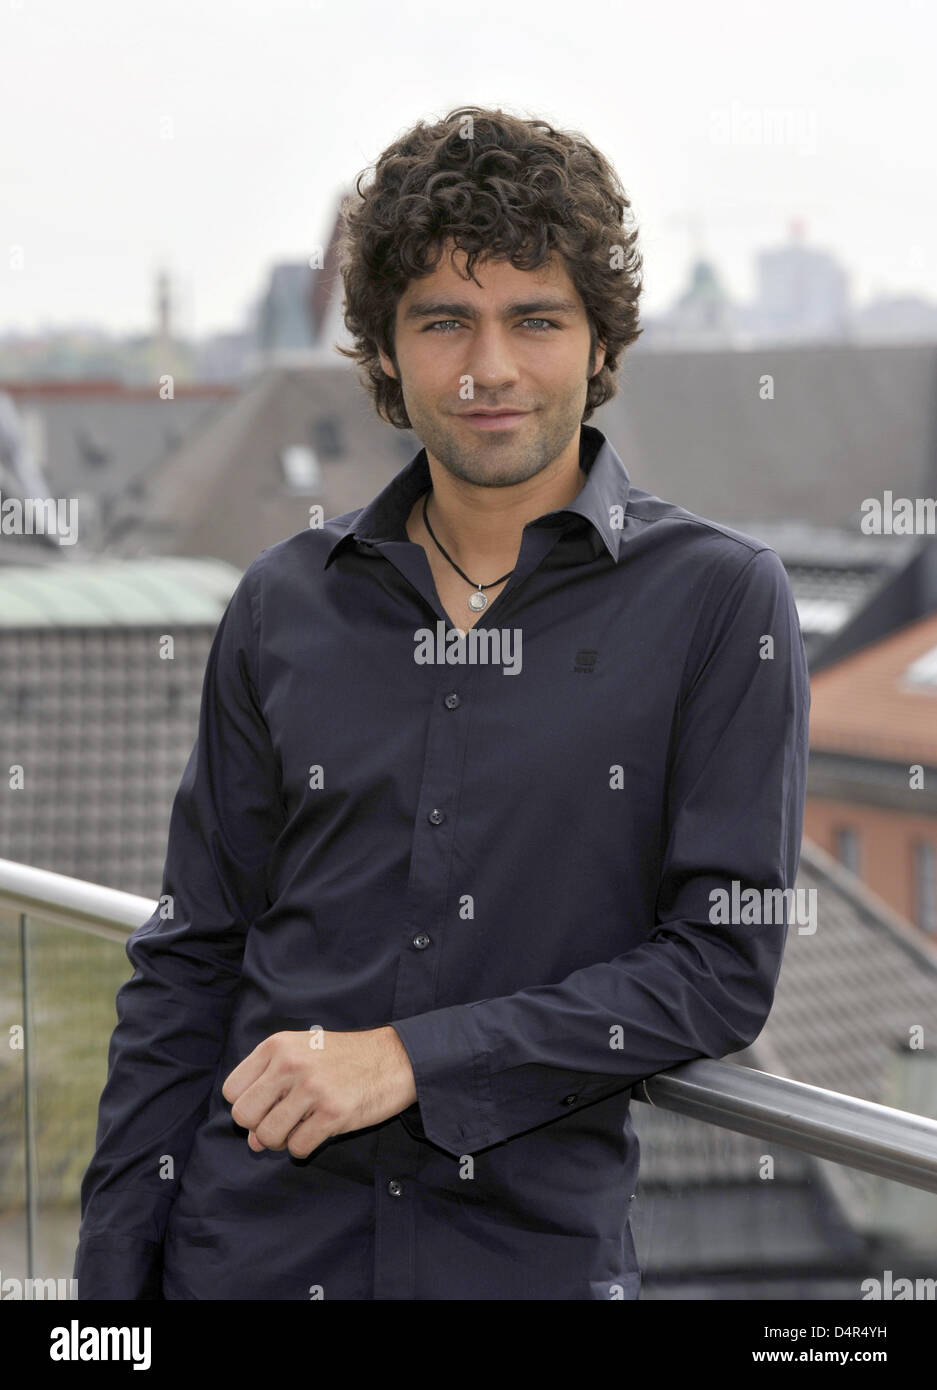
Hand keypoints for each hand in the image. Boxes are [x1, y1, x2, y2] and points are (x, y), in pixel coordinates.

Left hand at [221, 1025, 417, 1158]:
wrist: (395, 1058)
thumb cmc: (344, 1059)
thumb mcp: (302, 1060)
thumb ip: (271, 1093)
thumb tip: (253, 1142)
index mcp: (277, 1046)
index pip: (232, 1090)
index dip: (248, 1104)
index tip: (268, 1105)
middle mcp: (290, 1064)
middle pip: (244, 1116)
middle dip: (260, 1127)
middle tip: (284, 1121)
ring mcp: (312, 1088)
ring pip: (268, 1136)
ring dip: (283, 1141)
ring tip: (303, 1126)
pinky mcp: (333, 1113)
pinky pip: (298, 1148)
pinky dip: (305, 1147)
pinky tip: (321, 1129)